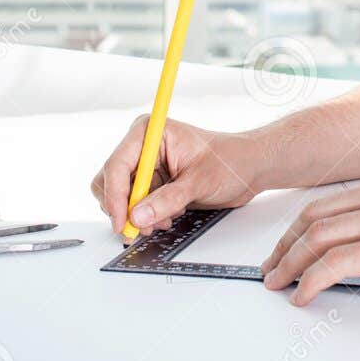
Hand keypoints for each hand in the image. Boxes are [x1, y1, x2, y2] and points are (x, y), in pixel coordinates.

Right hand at [91, 114, 262, 238]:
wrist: (249, 169)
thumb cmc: (231, 162)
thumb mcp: (200, 181)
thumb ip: (168, 200)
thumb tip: (137, 216)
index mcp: (150, 132)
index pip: (117, 165)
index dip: (115, 195)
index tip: (122, 221)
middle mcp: (143, 147)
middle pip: (110, 181)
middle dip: (124, 207)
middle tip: (141, 228)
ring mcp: (147, 166)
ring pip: (121, 197)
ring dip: (138, 214)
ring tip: (165, 220)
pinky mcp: (153, 183)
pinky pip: (135, 204)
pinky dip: (146, 216)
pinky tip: (168, 217)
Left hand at [260, 155, 359, 304]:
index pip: (331, 199)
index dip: (302, 225)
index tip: (291, 244)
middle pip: (313, 215)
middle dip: (285, 245)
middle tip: (272, 267)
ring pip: (317, 237)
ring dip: (289, 264)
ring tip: (277, 283)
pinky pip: (336, 263)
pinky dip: (310, 280)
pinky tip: (303, 294)